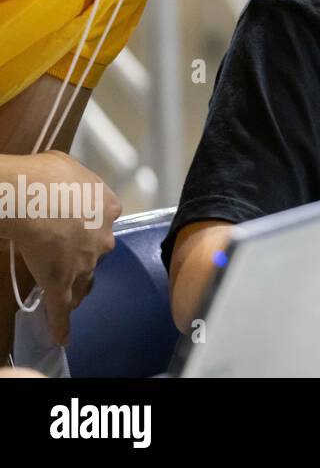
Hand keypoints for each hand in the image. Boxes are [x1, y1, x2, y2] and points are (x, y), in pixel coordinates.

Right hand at [4, 151, 120, 343]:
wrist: (32, 197)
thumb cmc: (45, 175)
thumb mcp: (65, 165)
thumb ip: (71, 179)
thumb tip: (62, 179)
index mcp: (107, 205)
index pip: (105, 216)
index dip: (91, 221)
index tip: (79, 224)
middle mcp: (104, 235)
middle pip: (98, 249)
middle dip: (85, 253)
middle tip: (67, 255)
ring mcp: (86, 261)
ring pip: (85, 279)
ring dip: (78, 287)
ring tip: (72, 296)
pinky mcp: (63, 281)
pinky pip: (62, 307)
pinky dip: (62, 323)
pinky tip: (63, 336)